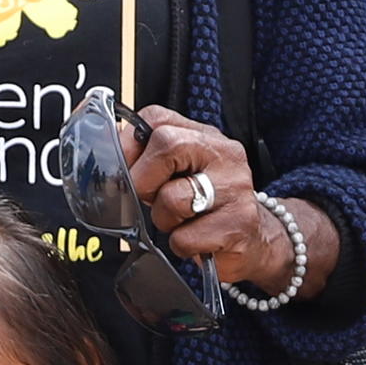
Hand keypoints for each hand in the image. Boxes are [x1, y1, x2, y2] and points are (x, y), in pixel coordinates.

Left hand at [121, 107, 278, 282]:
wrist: (255, 239)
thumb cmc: (207, 205)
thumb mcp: (181, 172)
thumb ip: (151, 160)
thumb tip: (109, 163)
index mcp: (205, 136)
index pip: (157, 118)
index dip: (130, 144)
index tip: (127, 169)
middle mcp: (224, 155)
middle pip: (166, 145)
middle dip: (144, 181)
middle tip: (151, 199)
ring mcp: (235, 189)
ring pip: (172, 199)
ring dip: (164, 220)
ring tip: (181, 222)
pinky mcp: (238, 225)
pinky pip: (185, 238)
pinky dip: (182, 246)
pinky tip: (197, 241)